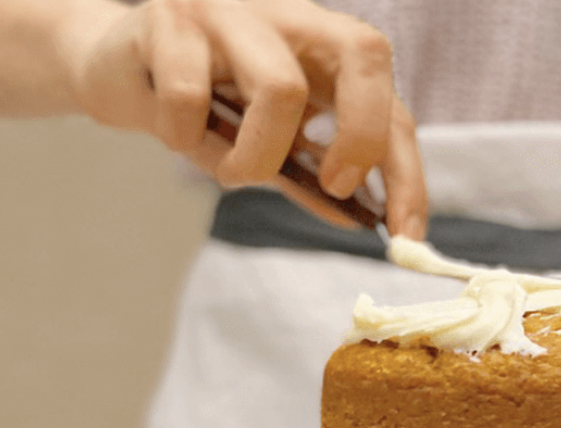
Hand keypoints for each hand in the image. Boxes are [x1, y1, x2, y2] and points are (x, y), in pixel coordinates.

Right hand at [61, 0, 425, 235]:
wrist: (116, 69)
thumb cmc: (207, 107)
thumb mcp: (272, 143)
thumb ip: (315, 176)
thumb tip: (364, 220)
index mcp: (326, 49)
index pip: (391, 106)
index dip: (407, 173)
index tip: (404, 235)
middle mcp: (290, 17)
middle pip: (363, 55)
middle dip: (359, 135)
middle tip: (332, 184)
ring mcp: (232, 10)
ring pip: (279, 88)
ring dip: (256, 156)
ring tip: (232, 169)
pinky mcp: (169, 18)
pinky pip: (191, 96)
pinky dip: (186, 138)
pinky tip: (176, 134)